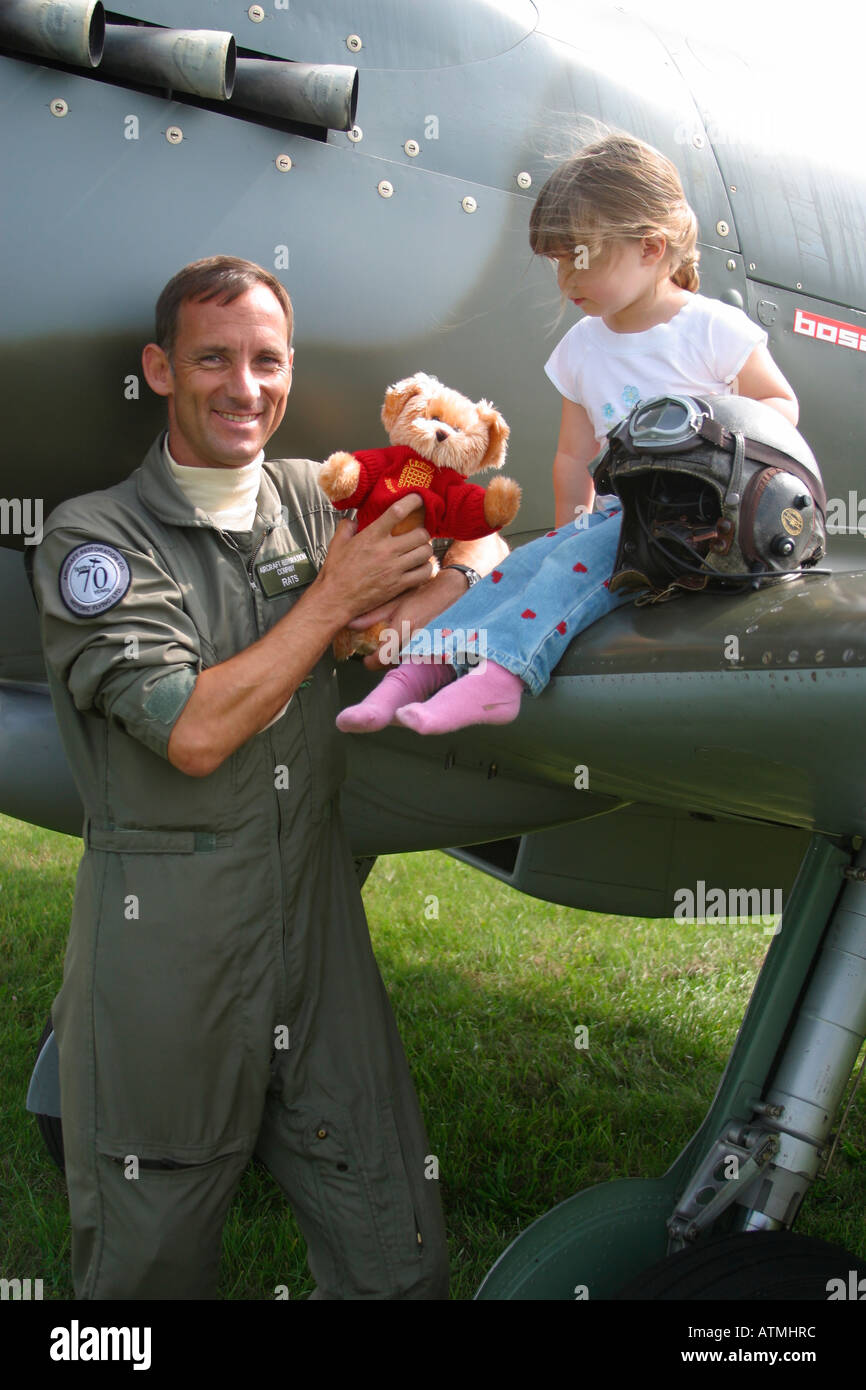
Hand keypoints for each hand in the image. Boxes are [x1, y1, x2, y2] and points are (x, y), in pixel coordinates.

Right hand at [314, 494, 433, 625]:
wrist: (336, 599)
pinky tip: (420, 568)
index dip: (412, 502)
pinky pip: (424, 573)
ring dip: (425, 550)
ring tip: (420, 551)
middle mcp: (386, 550)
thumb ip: (346, 527)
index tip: (418, 498)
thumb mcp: (337, 544)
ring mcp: (394, 568)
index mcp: (371, 536)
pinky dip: (426, 569)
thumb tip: (352, 519)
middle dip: (422, 533)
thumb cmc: (336, 572)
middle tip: (418, 536)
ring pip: (425, 552)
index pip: (397, 512)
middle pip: (420, 534)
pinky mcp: (399, 585)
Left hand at [359, 565, 469, 669]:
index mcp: (403, 628)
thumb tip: (351, 624)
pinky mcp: (437, 649)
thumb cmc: (422, 594)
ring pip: (406, 662)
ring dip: (397, 658)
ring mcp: (428, 647)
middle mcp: (416, 640)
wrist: (451, 592)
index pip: (382, 658)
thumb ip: (373, 615)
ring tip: (395, 647)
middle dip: (384, 660)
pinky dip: (411, 656)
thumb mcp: (395, 601)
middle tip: (379, 651)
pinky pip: (418, 659)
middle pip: (393, 663)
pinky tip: (410, 646)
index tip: (367, 660)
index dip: (371, 663)